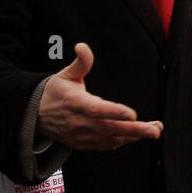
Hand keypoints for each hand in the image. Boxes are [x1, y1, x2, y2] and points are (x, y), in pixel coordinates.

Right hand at [37, 42, 162, 150]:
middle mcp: (79, 122)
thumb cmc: (54, 93)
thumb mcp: (66, 74)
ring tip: (154, 130)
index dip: (114, 112)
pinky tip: (137, 135)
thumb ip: (80, 63)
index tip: (132, 113)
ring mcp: (82, 136)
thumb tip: (83, 47)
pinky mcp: (84, 144)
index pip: (96, 110)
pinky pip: (107, 146)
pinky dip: (123, 142)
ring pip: (111, 139)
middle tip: (155, 129)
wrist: (36, 116)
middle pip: (109, 128)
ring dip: (134, 136)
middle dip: (135, 130)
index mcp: (75, 103)